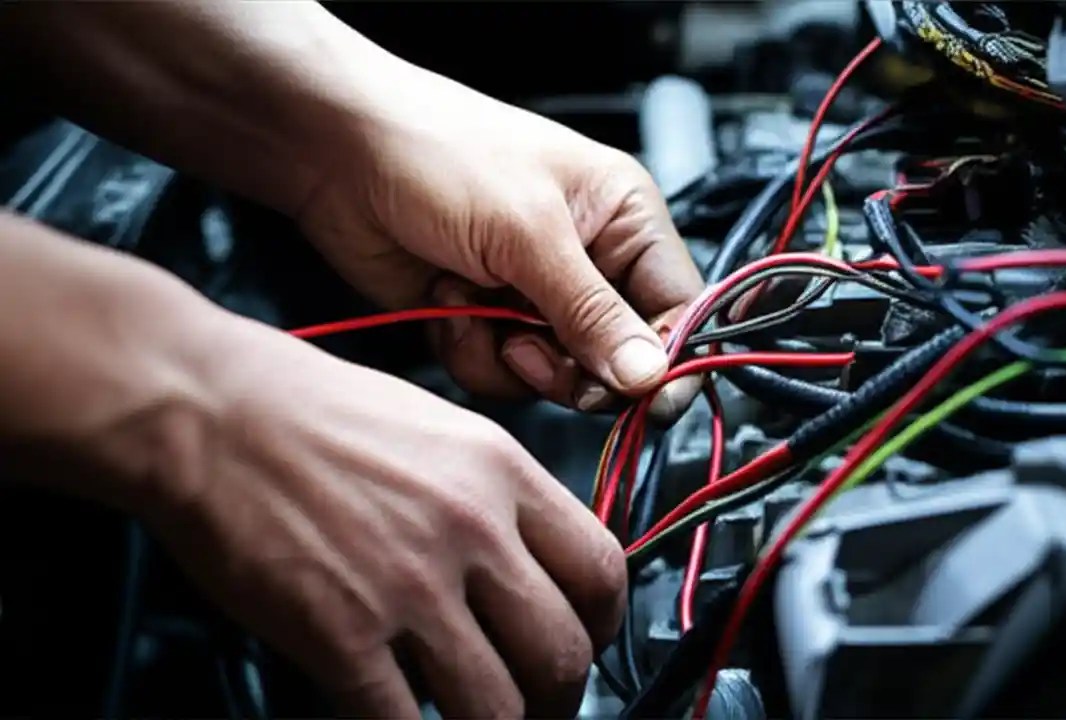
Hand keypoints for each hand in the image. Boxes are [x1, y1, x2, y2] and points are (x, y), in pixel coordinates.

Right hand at [145, 319, 626, 717]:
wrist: (208, 409)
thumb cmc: (313, 412)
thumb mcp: (441, 428)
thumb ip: (496, 499)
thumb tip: (529, 569)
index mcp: (501, 471)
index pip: (601, 571)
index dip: (602, 627)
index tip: (582, 643)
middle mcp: (469, 527)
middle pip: (562, 652)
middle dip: (558, 697)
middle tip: (534, 704)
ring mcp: (407, 582)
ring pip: (496, 706)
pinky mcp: (339, 631)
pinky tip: (399, 717)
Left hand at [297, 65, 703, 416]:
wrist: (335, 153)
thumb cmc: (439, 153)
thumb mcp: (529, 234)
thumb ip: (592, 313)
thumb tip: (649, 375)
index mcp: (623, 219)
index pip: (677, 307)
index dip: (665, 359)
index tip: (644, 399)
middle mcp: (587, 261)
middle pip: (619, 357)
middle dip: (573, 366)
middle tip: (532, 348)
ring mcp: (534, 294)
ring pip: (558, 376)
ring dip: (511, 356)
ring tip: (478, 306)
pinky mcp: (485, 319)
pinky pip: (501, 372)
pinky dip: (471, 349)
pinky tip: (447, 301)